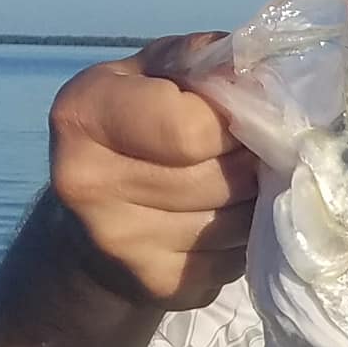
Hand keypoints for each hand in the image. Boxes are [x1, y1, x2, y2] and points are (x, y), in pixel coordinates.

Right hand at [47, 34, 257, 310]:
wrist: (91, 225)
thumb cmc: (136, 129)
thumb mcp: (154, 75)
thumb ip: (203, 61)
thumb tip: (262, 70)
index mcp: (85, 114)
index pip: (194, 128)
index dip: (235, 122)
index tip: (238, 119)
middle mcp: (89, 183)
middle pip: (222, 177)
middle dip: (252, 163)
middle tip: (248, 154)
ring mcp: (121, 243)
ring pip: (238, 221)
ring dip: (257, 202)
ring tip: (240, 186)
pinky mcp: (158, 285)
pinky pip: (236, 260)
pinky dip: (246, 240)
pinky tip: (225, 223)